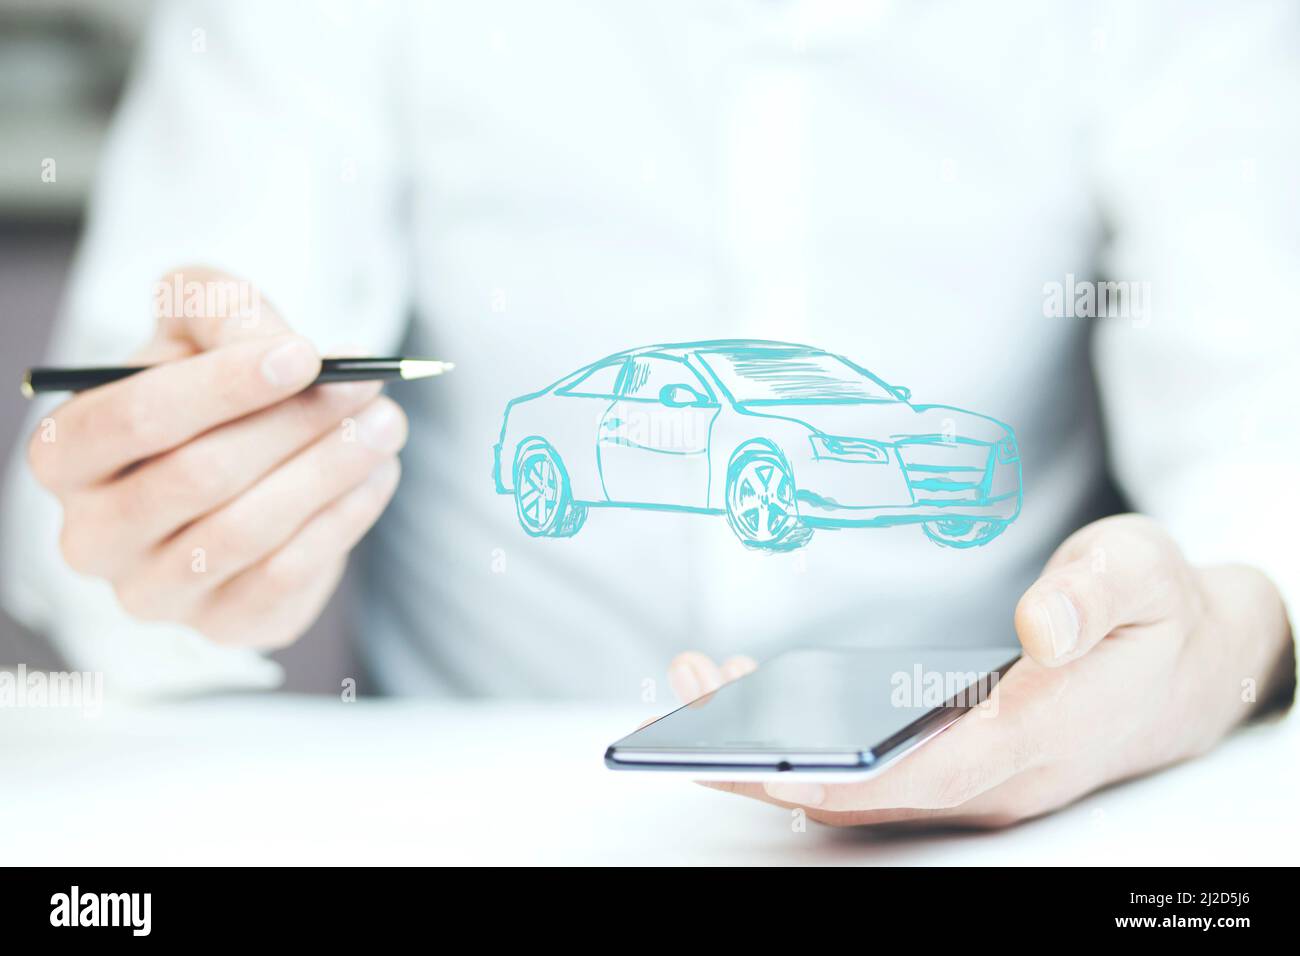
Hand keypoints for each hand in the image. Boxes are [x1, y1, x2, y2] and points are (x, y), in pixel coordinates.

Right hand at [27, 268, 407, 647]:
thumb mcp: (199, 322)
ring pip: (248, 531)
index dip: (225, 385)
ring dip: (330, 471)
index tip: (306, 355)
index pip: (137, 417)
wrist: (238, 457)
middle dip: (296, 424)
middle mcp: (93, 535)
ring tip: (386, 423)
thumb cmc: (205, 382)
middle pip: (201, 476)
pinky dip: (342, 520)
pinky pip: (284, 577)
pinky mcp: (220, 624)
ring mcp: (152, 591)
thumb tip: (278, 347)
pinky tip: (377, 475)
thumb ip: (221, 311)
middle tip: (367, 385)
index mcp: (67, 454)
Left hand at [666, 515, 1294, 827]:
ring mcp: (974, 780)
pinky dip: (804, 743)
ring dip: (770, 751)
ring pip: (857, 787)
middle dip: (767, 761)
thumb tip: (1037, 625)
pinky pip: (870, 771)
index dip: (836, 777)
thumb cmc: (1161, 617)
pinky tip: (756, 695)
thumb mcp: (1141, 577)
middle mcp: (995, 779)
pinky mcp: (959, 764)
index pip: (920, 777)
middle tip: (689, 696)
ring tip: (697, 681)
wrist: (1196, 667)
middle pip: (865, 794)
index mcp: (1037, 739)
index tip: (761, 762)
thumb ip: (1091, 599)